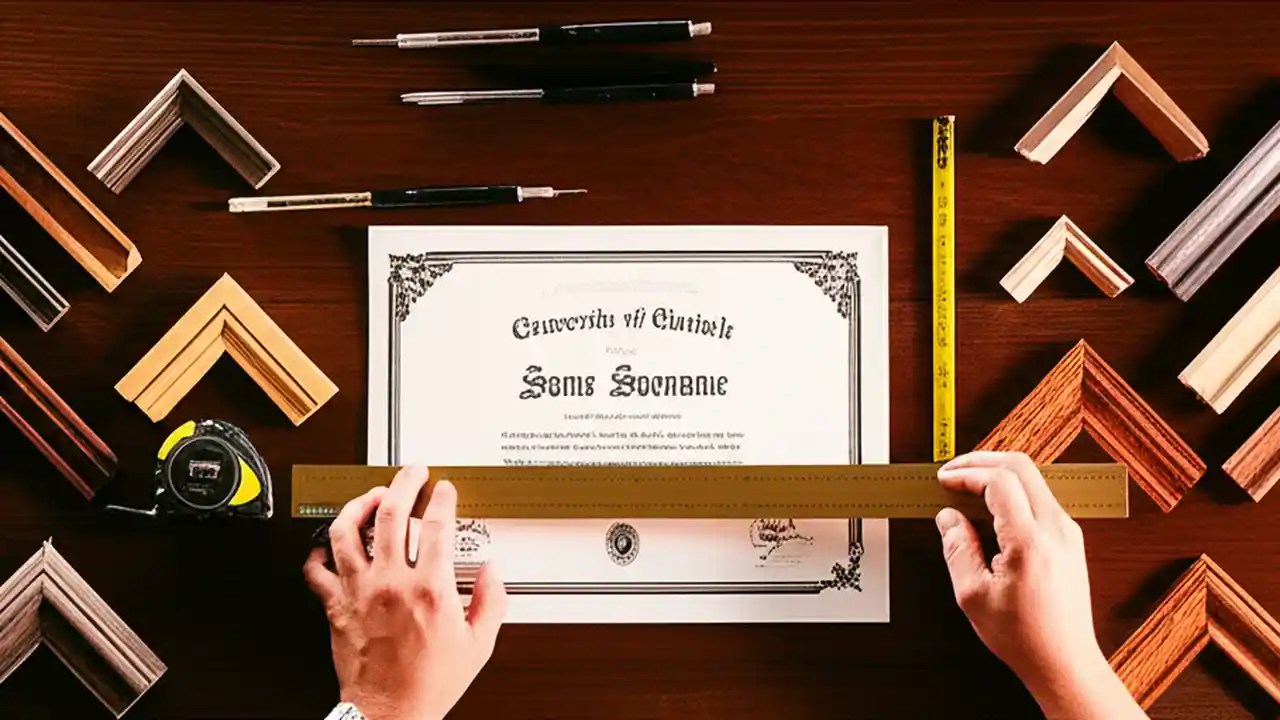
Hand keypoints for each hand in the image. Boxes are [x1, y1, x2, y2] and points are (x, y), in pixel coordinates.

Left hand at [303, 467, 507, 719]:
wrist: (390, 715)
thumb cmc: (430, 685)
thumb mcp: (478, 645)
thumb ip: (491, 601)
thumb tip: (492, 570)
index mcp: (431, 590)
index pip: (438, 525)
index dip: (443, 498)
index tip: (445, 490)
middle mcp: (392, 583)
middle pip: (393, 513)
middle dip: (405, 482)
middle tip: (412, 473)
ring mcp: (360, 591)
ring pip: (348, 530)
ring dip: (360, 504)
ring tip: (371, 495)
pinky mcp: (336, 606)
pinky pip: (316, 570)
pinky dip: (318, 552)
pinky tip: (327, 543)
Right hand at [934, 452, 1144, 719]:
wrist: (1064, 660)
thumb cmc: (1024, 636)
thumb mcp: (973, 595)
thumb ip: (957, 549)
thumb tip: (949, 518)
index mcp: (1031, 542)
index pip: (1000, 481)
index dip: (966, 474)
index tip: (944, 481)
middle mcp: (1056, 530)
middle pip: (1021, 466)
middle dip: (981, 462)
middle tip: (954, 472)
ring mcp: (1067, 532)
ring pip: (1032, 479)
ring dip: (997, 475)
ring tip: (967, 490)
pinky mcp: (1070, 538)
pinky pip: (1039, 498)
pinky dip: (1011, 492)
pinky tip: (989, 508)